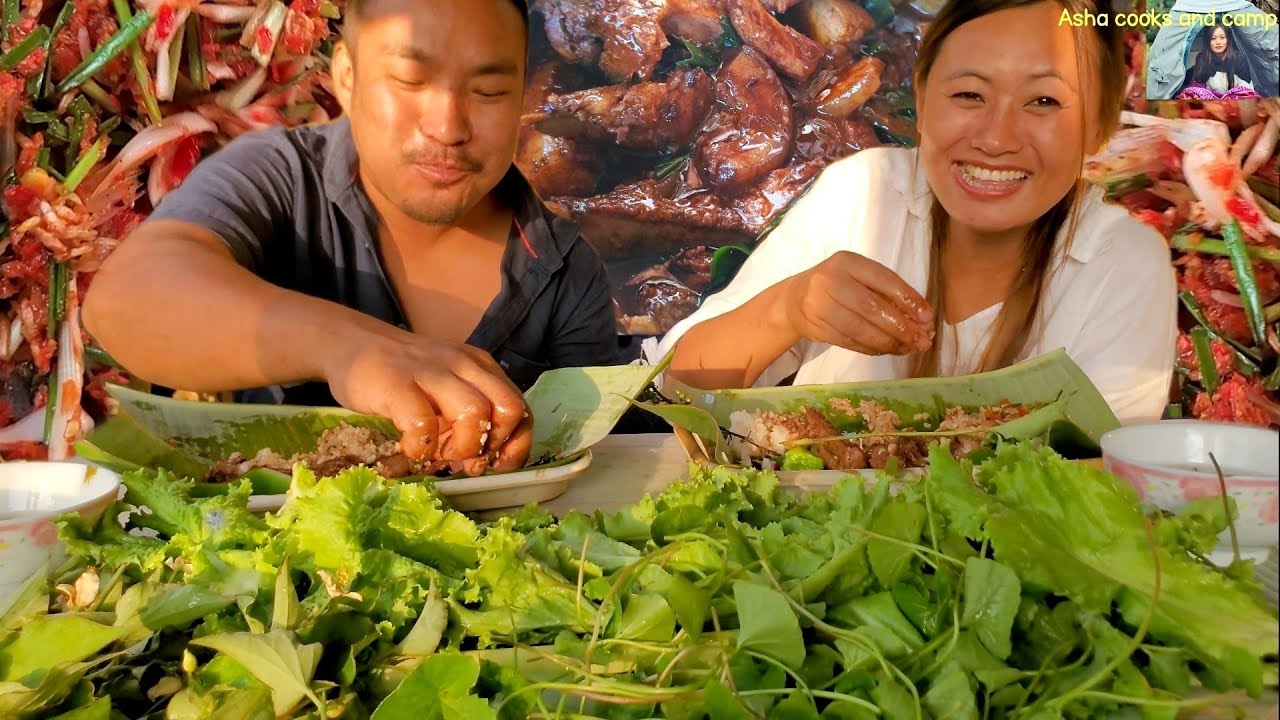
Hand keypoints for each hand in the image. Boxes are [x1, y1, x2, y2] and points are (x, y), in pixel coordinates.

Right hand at [323, 330, 531, 474]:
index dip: (514, 445)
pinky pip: (423, 424)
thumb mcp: (445, 390)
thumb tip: (481, 464)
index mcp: (481, 368)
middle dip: (492, 445)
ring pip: (474, 413)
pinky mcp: (397, 384)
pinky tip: (411, 449)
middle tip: (463, 459)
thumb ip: (467, 417)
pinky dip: (422, 448)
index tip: (493, 464)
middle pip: (508, 409)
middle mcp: (464, 364)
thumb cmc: (402, 377)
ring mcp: (431, 371)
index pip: (520, 408)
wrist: (351, 346)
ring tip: (438, 454)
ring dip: (461, 447)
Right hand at [779, 251, 934, 354]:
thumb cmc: (838, 285)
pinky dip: (871, 349)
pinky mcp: (816, 328)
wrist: (795, 299)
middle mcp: (830, 280)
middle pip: (871, 308)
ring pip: (860, 329)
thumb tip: (921, 319)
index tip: (927, 317)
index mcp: (847, 262)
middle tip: (921, 341)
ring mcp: (819, 305)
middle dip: (900, 327)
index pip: (884, 280)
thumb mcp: (859, 277)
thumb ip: (887, 293)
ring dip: (888, 342)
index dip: (908, 299)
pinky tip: (886, 350)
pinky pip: (849, 342)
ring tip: (907, 348)